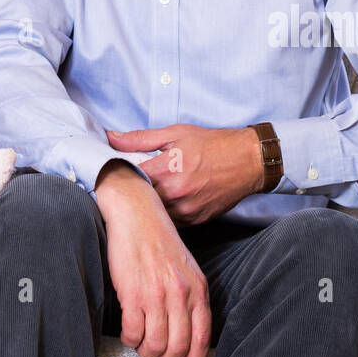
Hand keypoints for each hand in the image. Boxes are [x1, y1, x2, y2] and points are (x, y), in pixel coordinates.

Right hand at [95, 161, 210, 356]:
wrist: (135, 212)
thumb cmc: (158, 241)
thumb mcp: (185, 269)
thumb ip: (190, 298)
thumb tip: (188, 335)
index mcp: (197, 289)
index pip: (202, 338)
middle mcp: (180, 294)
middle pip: (178, 347)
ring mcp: (156, 294)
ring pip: (155, 345)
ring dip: (146, 352)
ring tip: (141, 345)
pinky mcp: (132, 292)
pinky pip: (133, 332)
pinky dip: (130, 339)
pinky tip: (128, 332)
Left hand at [106, 124, 264, 224]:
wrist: (247, 161)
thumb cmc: (212, 144)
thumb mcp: (174, 133)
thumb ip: (139, 139)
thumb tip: (111, 138)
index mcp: (167, 170)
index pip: (129, 179)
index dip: (116, 176)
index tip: (109, 173)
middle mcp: (175, 194)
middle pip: (138, 200)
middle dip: (129, 193)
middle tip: (121, 185)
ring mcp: (186, 211)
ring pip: (153, 215)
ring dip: (144, 207)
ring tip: (139, 196)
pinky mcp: (195, 221)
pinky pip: (170, 223)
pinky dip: (162, 215)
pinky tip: (159, 204)